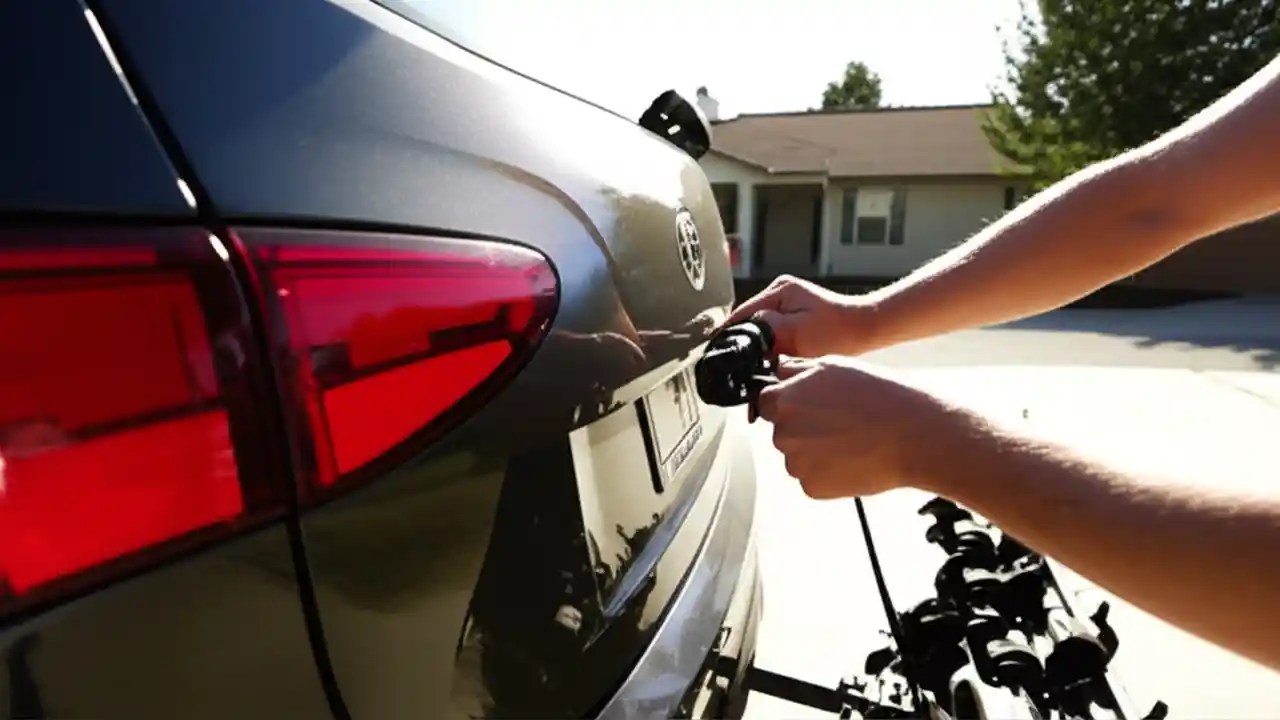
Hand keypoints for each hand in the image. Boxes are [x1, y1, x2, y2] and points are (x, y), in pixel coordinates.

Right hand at [724, 275, 876, 357]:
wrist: (863, 330)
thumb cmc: (837, 332)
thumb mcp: (797, 333)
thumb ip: (767, 330)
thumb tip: (745, 334)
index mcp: (779, 290)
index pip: (742, 313)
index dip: (730, 334)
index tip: (720, 351)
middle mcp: (780, 291)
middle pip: (749, 319)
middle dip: (745, 340)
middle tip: (739, 364)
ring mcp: (787, 301)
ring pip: (760, 326)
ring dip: (758, 343)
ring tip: (754, 363)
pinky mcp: (794, 313)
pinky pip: (773, 329)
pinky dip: (770, 342)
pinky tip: (771, 357)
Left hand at [756, 356, 982, 498]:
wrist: (911, 435)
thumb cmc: (880, 398)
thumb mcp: (835, 366)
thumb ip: (798, 369)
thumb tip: (778, 370)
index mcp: (786, 398)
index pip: (765, 401)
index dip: (786, 403)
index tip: (807, 407)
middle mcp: (784, 431)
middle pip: (780, 431)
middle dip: (801, 428)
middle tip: (837, 425)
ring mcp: (796, 462)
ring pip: (796, 457)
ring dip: (813, 452)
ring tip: (849, 442)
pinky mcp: (812, 487)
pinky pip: (811, 479)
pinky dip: (826, 474)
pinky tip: (852, 460)